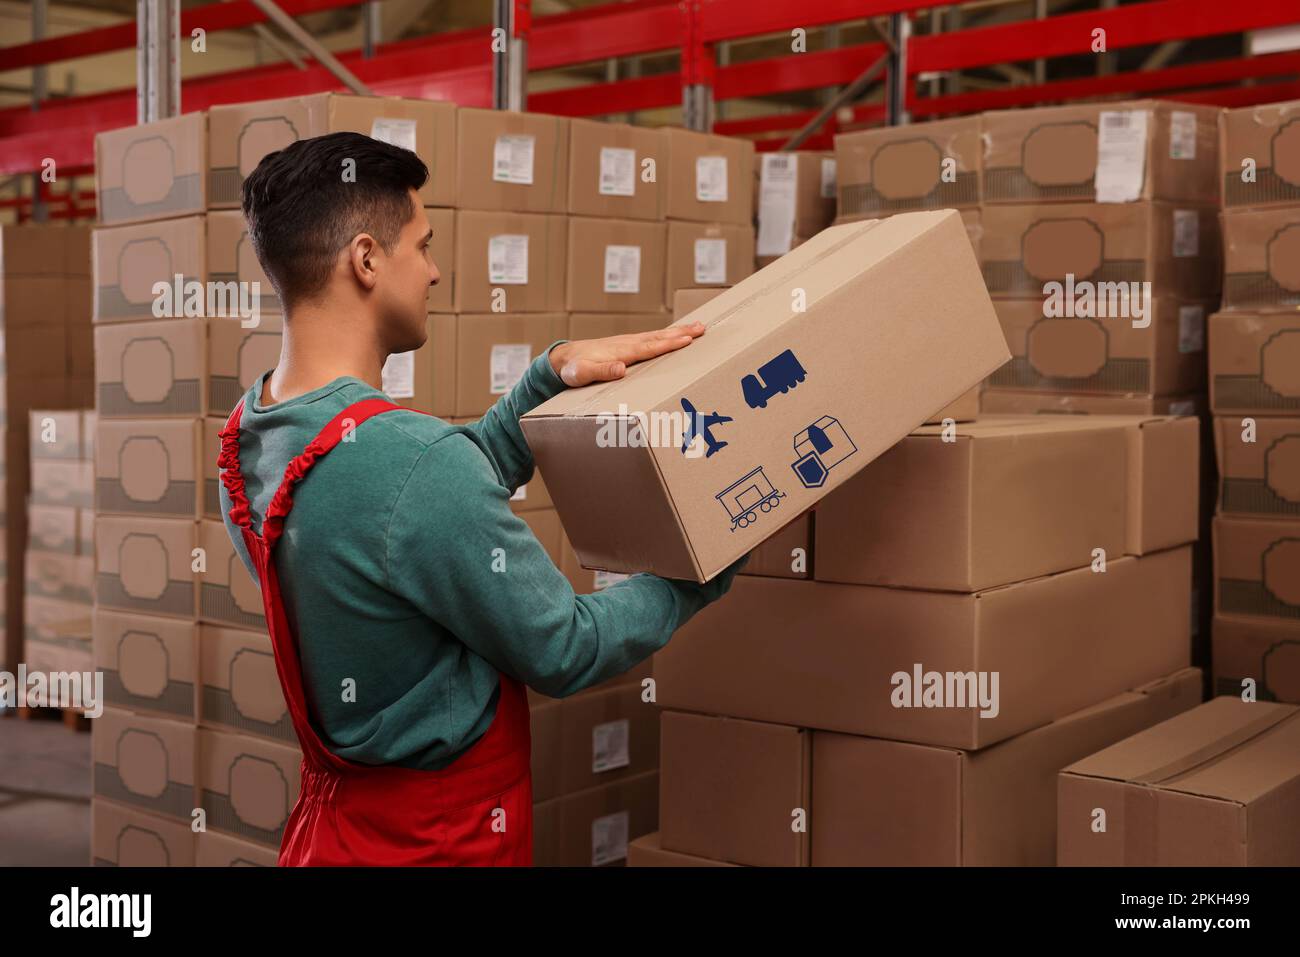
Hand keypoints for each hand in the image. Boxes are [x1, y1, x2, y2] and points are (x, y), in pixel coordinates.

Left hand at [549, 322, 705, 387]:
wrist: (563, 359)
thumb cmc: (573, 369)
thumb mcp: (582, 374)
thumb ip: (600, 372)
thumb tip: (620, 369)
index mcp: (621, 352)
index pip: (650, 348)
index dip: (669, 344)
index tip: (688, 340)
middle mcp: (628, 344)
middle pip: (659, 337)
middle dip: (682, 333)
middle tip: (703, 328)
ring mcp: (628, 343)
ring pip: (658, 335)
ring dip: (678, 332)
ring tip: (698, 327)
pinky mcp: (627, 345)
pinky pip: (652, 338)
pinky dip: (667, 335)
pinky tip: (675, 335)